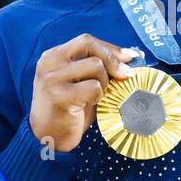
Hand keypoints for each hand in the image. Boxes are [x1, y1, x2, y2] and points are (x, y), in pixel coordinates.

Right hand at [30, 34, 139, 151]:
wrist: (48, 139)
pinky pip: (93, 87)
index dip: (111, 48)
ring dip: (104, 82)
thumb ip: (99, 68)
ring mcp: (52, 78)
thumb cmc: (69, 110)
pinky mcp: (59, 96)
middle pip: (90, 45)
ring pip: (95, 66)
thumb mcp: (82, 83)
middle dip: (113, 59)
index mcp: (53, 56)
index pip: (86, 41)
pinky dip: (98, 97)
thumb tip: (133, 56)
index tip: (131, 57)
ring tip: (95, 97)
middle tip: (126, 75)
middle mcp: (49, 62)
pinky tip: (88, 106)